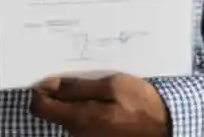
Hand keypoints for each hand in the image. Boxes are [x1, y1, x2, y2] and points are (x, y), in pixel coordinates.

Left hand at [31, 75, 169, 136]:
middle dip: (59, 91)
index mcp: (77, 118)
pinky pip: (81, 118)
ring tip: (96, 82)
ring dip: (75, 97)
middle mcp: (76, 131)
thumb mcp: (112, 85)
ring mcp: (85, 135)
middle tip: (79, 73)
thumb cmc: (140, 103)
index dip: (40, 89)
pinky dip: (85, 104)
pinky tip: (103, 95)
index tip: (52, 75)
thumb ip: (78, 87)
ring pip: (68, 113)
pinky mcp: (96, 135)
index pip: (40, 107)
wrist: (164, 126)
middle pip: (53, 110)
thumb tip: (48, 84)